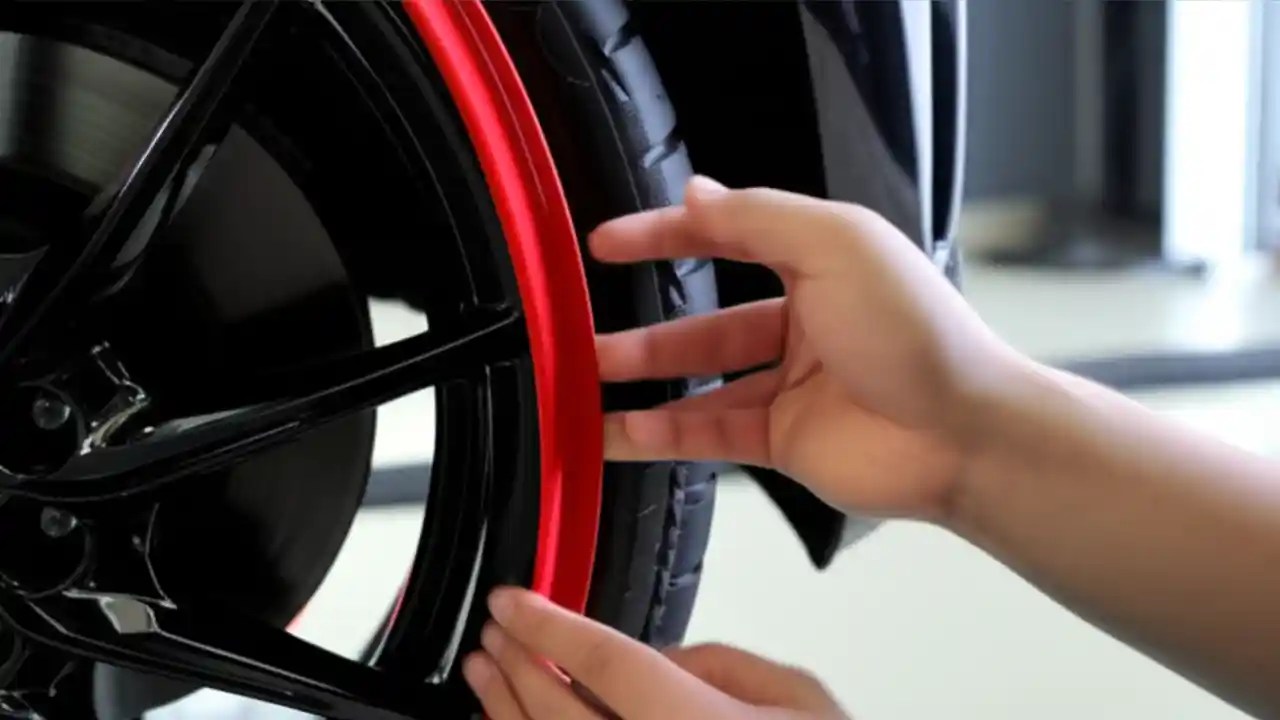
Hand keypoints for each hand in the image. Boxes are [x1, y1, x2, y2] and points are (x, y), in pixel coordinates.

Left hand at [463, 587, 847, 718]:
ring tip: (483, 670)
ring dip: (504, 706)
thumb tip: (662, 656)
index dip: (547, 624)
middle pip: (558, 707)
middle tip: (495, 630)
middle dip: (517, 659)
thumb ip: (724, 664)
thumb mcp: (799, 699)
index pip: (602, 660)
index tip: (513, 602)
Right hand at [593, 177, 1016, 519]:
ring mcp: (793, 387)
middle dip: (645, 329)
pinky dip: (666, 434)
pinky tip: (625, 431)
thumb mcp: (836, 245)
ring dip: (645, 384)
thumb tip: (695, 192)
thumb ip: (758, 218)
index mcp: (819, 262)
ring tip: (586, 387)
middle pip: (705, 323)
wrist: (966, 434)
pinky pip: (713, 435)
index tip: (606, 242)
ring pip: (701, 384)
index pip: (727, 238)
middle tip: (583, 335)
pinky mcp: (787, 442)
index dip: (664, 236)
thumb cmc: (917, 331)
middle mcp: (804, 323)